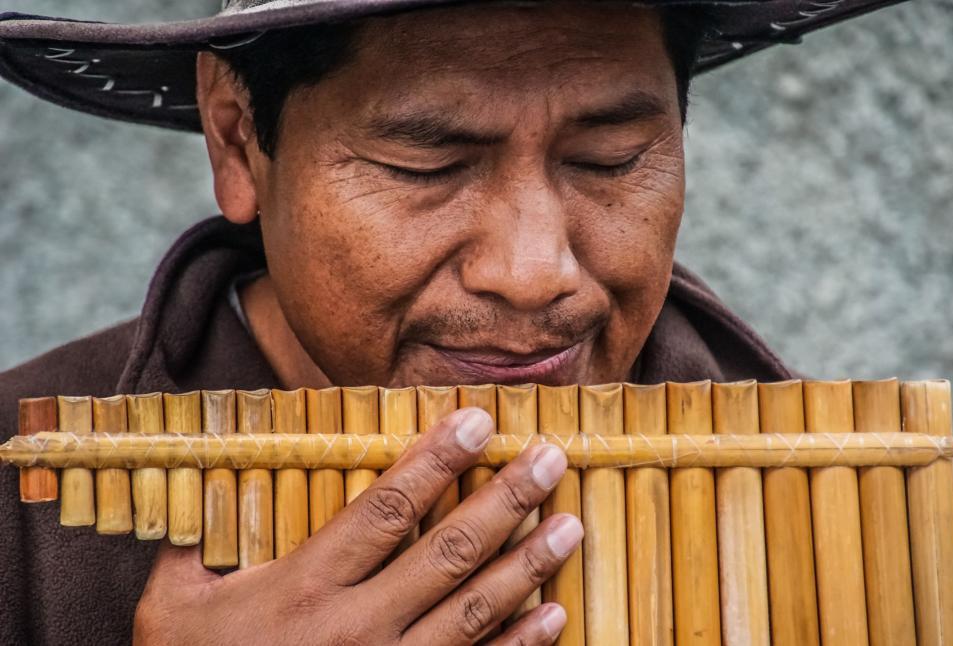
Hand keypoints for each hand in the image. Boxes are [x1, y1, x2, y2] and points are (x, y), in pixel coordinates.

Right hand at [133, 407, 582, 644]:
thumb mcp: (172, 606)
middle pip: (447, 553)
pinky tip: (554, 614)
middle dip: (505, 499)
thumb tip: (210, 474)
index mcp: (305, 585)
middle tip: (550, 457)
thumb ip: (195, 541)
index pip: (386, 507)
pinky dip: (518, 645)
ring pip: (472, 611)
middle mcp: (356, 626)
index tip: (478, 420)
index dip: (436, 459)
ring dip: (528, 565)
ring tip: (569, 523)